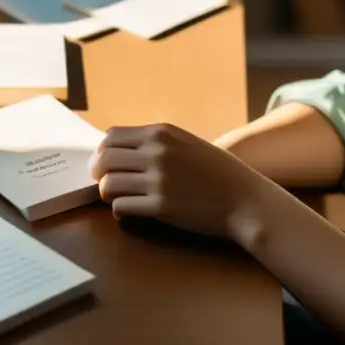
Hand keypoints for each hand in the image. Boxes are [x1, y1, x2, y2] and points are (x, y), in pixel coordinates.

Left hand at [88, 122, 264, 238]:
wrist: (245, 200)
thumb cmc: (218, 172)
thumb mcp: (187, 143)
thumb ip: (158, 142)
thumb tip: (122, 149)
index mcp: (162, 133)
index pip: (111, 136)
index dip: (103, 151)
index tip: (106, 163)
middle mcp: (156, 152)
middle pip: (104, 159)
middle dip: (99, 173)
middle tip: (105, 183)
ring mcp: (158, 180)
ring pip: (108, 185)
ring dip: (108, 193)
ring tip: (119, 198)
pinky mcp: (160, 207)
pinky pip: (121, 207)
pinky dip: (120, 210)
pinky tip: (131, 211)